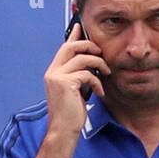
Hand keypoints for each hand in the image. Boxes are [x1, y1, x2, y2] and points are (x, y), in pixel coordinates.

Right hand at [43, 21, 110, 139]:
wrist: (63, 131)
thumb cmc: (70, 114)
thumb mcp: (74, 91)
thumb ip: (77, 76)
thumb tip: (88, 65)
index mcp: (53, 73)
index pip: (64, 48)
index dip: (73, 36)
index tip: (80, 26)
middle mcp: (52, 72)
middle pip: (72, 46)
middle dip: (89, 46)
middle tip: (101, 53)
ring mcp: (57, 77)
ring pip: (83, 58)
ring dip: (99, 65)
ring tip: (105, 74)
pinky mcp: (65, 83)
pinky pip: (87, 74)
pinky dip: (97, 82)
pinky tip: (99, 93)